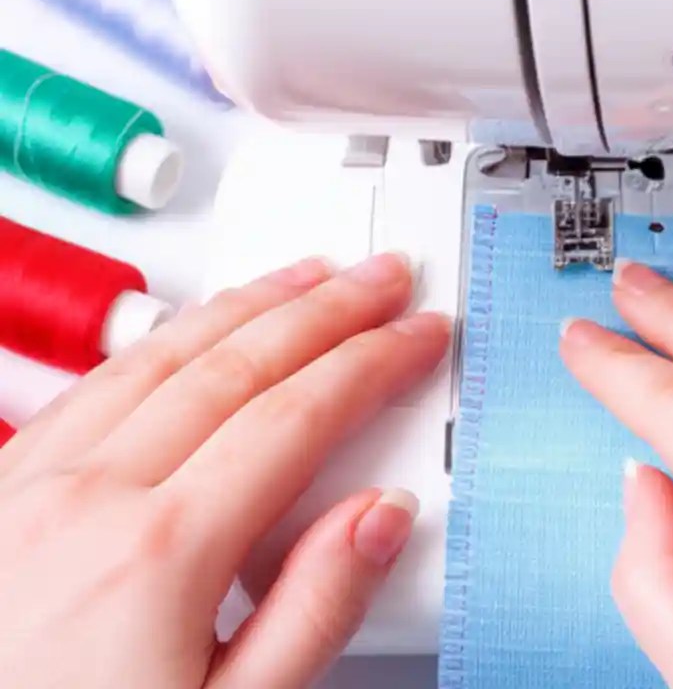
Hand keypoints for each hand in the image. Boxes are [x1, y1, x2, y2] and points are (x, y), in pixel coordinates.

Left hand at [0, 253, 449, 688]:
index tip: (418, 334)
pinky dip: (166, 339)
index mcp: (159, 553)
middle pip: (235, 364)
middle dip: (326, 309)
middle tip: (381, 279)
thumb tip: (381, 516)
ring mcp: (29, 485)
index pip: (296, 417)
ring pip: (161, 355)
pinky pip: (93, 382)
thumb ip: (316, 611)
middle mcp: (86, 498)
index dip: (372, 363)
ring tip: (307, 277)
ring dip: (248, 304)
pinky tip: (195, 330)